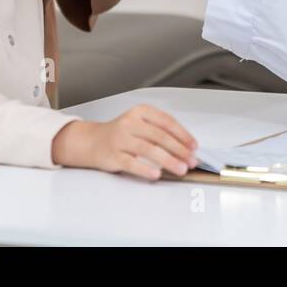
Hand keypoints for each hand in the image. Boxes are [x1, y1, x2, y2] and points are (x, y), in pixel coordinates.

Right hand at [51, 103, 198, 178]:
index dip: (183, 134)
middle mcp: (130, 122)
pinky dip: (145, 169)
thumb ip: (160, 131)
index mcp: (140, 111)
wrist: (91, 141)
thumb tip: (186, 147)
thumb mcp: (140, 124)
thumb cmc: (122, 134)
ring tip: (181, 169)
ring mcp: (120, 138)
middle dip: (179, 150)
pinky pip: (131, 162)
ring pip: (148, 149)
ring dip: (168, 160)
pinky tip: (156, 174)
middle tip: (192, 160)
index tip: (194, 147)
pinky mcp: (112, 155)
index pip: (167, 122)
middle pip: (160, 136)